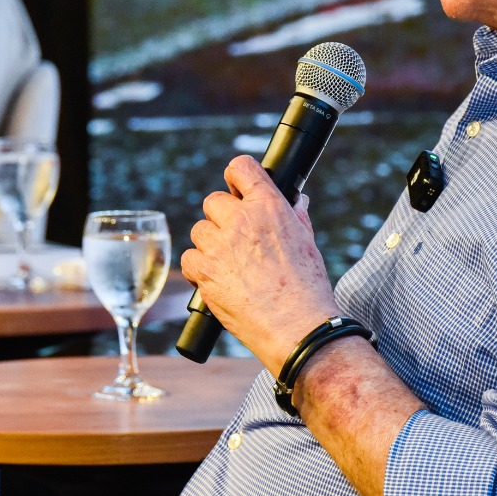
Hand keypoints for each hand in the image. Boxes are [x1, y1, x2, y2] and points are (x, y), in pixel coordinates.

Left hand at [182, 155, 340, 373]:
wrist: (296, 327)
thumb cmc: (307, 288)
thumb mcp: (307, 242)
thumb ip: (295, 216)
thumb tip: (296, 200)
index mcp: (269, 207)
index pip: (241, 168)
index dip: (236, 176)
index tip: (236, 187)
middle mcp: (242, 221)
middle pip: (214, 201)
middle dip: (223, 217)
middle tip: (236, 239)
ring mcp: (220, 246)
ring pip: (200, 230)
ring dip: (210, 244)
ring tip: (230, 265)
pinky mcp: (205, 272)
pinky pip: (189, 258)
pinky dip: (198, 268)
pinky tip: (216, 279)